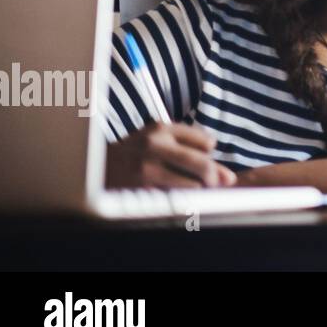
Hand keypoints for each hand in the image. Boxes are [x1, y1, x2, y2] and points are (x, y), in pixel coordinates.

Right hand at [105, 123, 236, 188]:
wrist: (97, 168)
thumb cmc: (136, 154)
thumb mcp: (159, 142)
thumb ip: (192, 151)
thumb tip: (230, 178)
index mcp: (161, 128)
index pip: (207, 142)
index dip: (210, 155)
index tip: (203, 160)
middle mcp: (154, 144)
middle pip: (202, 162)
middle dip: (213, 176)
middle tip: (214, 183)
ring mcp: (146, 167)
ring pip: (192, 183)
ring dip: (199, 190)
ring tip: (193, 189)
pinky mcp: (141, 188)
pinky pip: (174, 197)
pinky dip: (182, 198)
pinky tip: (176, 195)